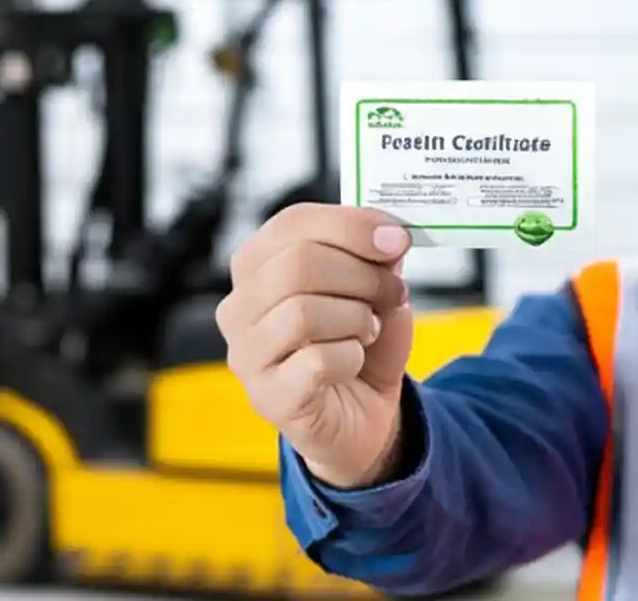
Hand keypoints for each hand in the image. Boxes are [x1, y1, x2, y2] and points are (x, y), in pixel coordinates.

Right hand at [216, 203, 415, 487]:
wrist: (363, 414)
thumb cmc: (359, 344)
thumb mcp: (377, 290)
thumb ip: (378, 260)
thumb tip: (388, 236)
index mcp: (259, 265)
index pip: (292, 223)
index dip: (350, 225)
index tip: (397, 238)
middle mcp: (240, 306)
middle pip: (297, 265)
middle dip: (362, 276)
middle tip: (391, 293)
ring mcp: (246, 355)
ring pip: (303, 313)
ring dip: (356, 319)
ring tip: (367, 331)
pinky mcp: (267, 397)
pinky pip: (315, 362)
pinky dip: (351, 357)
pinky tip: (353, 362)